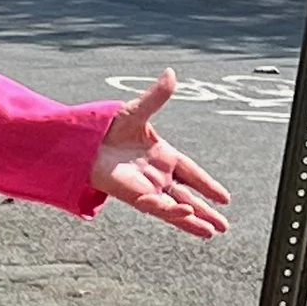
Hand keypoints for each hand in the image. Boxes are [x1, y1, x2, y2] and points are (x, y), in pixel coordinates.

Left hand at [92, 71, 229, 238]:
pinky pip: (156, 206)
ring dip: (193, 220)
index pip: (191, 173)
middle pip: (187, 197)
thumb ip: (157, 97)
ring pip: (174, 208)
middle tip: (224, 227)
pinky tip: (188, 215)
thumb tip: (171, 73)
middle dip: (205, 212)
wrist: (82, 141)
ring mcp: (146, 187)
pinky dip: (172, 211)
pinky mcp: (133, 195)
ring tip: (211, 232)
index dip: (208, 185)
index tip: (225, 199)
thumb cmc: (107, 127)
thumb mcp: (137, 111)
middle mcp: (157, 175)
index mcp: (163, 156)